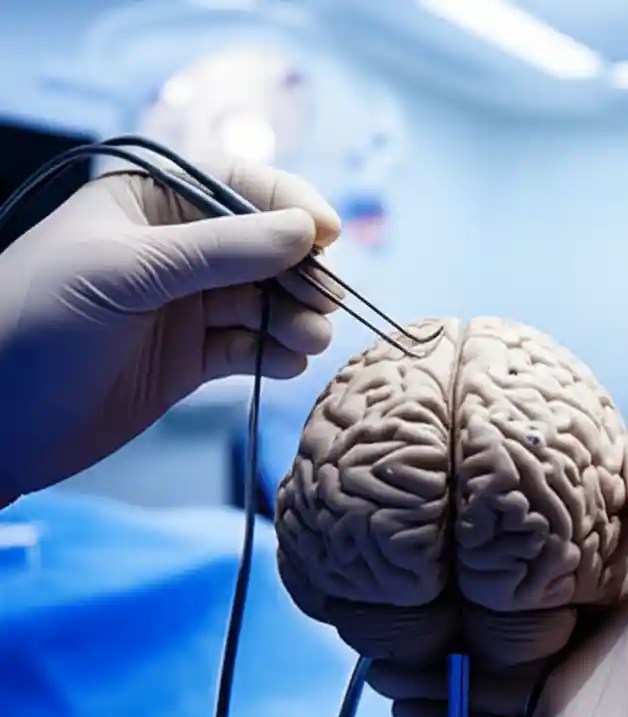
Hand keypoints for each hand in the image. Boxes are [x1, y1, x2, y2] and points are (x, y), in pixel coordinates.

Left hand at [0, 159, 343, 503]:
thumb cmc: (40, 323)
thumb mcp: (129, 273)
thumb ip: (222, 251)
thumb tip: (307, 231)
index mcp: (148, 203)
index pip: (238, 184)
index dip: (288, 204)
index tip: (327, 235)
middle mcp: (173, 248)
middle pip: (264, 246)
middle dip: (300, 272)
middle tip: (325, 302)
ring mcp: (184, 305)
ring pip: (264, 300)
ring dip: (295, 317)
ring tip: (309, 339)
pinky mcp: (190, 359)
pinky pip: (250, 346)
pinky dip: (277, 353)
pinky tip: (289, 361)